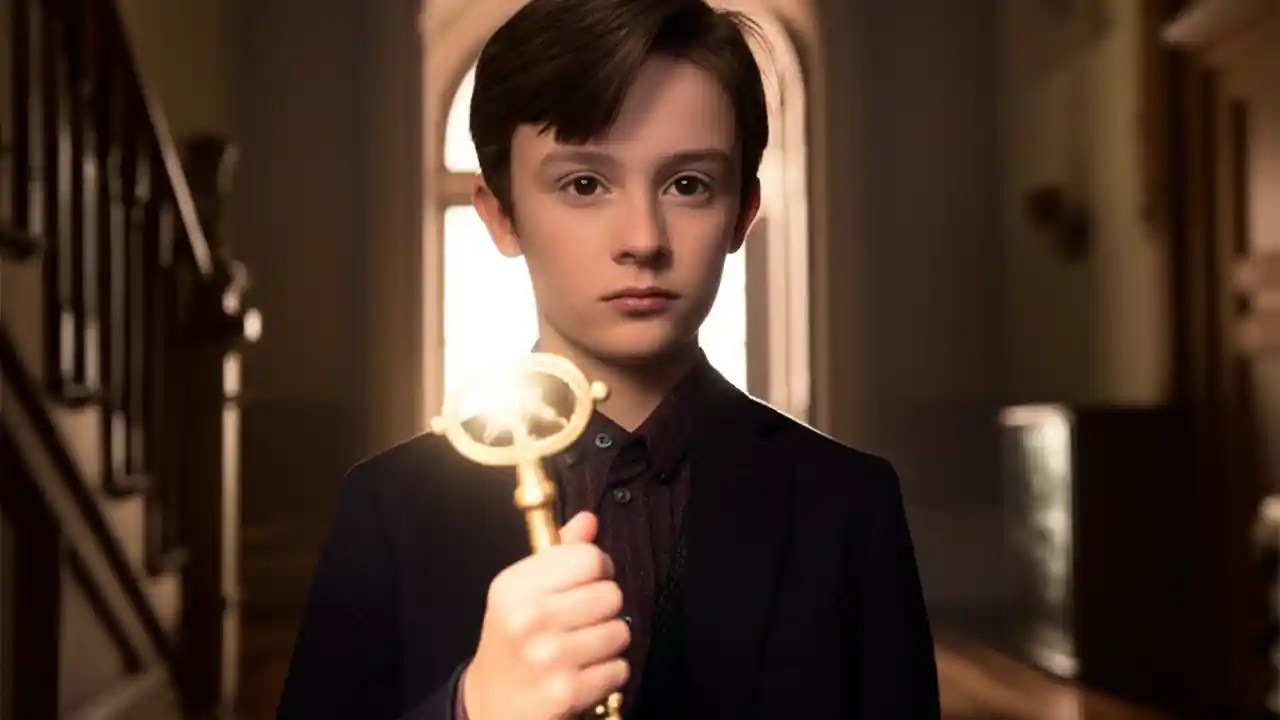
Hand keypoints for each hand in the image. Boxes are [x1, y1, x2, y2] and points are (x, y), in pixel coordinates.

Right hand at [463, 512, 629, 719]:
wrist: (491, 704)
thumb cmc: (513, 642)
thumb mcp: (523, 592)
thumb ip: (558, 553)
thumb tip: (589, 520)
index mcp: (515, 586)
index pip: (589, 558)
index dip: (598, 568)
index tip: (588, 582)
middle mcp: (528, 618)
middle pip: (611, 594)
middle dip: (605, 608)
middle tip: (583, 620)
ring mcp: (548, 657)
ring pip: (620, 631)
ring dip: (609, 642)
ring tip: (583, 648)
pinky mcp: (566, 692)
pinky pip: (619, 668)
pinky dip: (609, 673)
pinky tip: (584, 672)